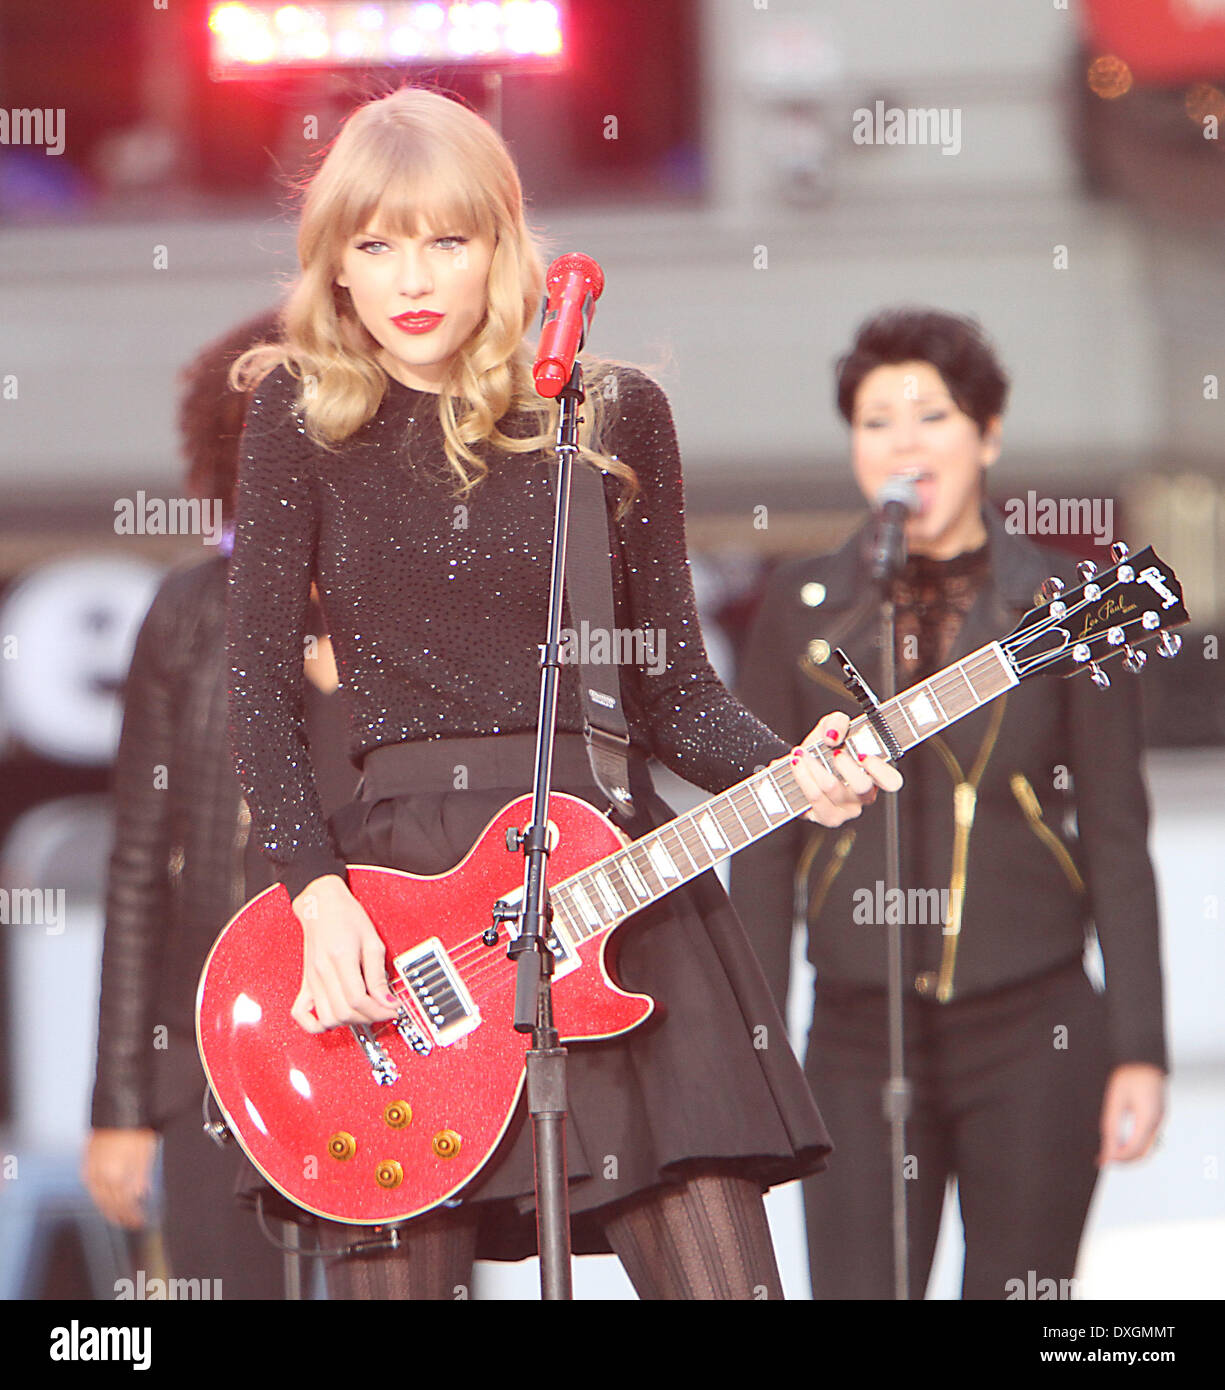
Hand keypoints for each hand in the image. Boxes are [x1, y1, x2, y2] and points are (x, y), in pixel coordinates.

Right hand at [82, 1128, 157, 1228]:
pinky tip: (105, 1201)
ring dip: (108, 1210)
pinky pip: (92, 1188)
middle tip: (130, 1222)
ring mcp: (91, 1171)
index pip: (124, 1204)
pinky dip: (99, 1198)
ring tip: (118, 1217)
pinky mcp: (86, 1164)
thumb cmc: (135, 1130)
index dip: (132, 1215)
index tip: (139, 1221)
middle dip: (121, 1216)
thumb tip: (141, 1194)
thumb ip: (141, 1177)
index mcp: (117, 1176)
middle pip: (110, 1205)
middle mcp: (101, 1178)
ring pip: (98, 1199)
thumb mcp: (145, 1153)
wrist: (117, 1111)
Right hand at [290, 874, 396, 1032]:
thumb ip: (378, 973)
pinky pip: (301, 1014)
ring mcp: (311, 979)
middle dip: (369, 1017)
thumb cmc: (347, 917)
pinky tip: (334, 1019)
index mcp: (341, 958)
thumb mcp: (372, 940)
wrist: (321, 905)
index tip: (393, 1008)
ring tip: (364, 1012)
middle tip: (384, 1010)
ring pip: (327, 1018)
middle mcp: (322, 972)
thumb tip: (388, 1000)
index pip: (358, 999)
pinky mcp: (305, 983)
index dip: (379, 1010)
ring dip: (348, 1022)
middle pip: (344, 1012)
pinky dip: (316, 1024)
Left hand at [782, 711, 902, 825]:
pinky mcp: (826, 817)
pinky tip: (797, 764)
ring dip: (814, 766)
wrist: (797, 767)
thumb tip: (834, 734)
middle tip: (832, 752)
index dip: (879, 769)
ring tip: (802, 754)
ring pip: (833, 789)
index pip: (891, 781)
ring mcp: (846, 810)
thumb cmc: (821, 751)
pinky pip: (815, 798)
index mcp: (874, 776)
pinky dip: (803, 777)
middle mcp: (863, 796)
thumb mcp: (831, 728)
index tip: (862, 754)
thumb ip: (837, 722)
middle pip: (862, 786)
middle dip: (844, 765)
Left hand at [1098, 1062, 1164, 1164]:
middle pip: (1142, 1153)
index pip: (1133, 1149)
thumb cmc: (1127, 1076)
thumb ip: (1111, 1127)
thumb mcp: (1115, 1101)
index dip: (1116, 1157)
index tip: (1101, 1161)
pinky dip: (1134, 1145)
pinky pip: (1147, 1138)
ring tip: (1107, 1153)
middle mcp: (1157, 1122)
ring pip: (1146, 1148)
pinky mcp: (1157, 1116)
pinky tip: (1119, 1142)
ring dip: (1128, 1153)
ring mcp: (1159, 1120)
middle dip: (1123, 1160)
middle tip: (1102, 1160)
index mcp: (1148, 1119)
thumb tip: (1107, 1151)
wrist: (1142, 1059)